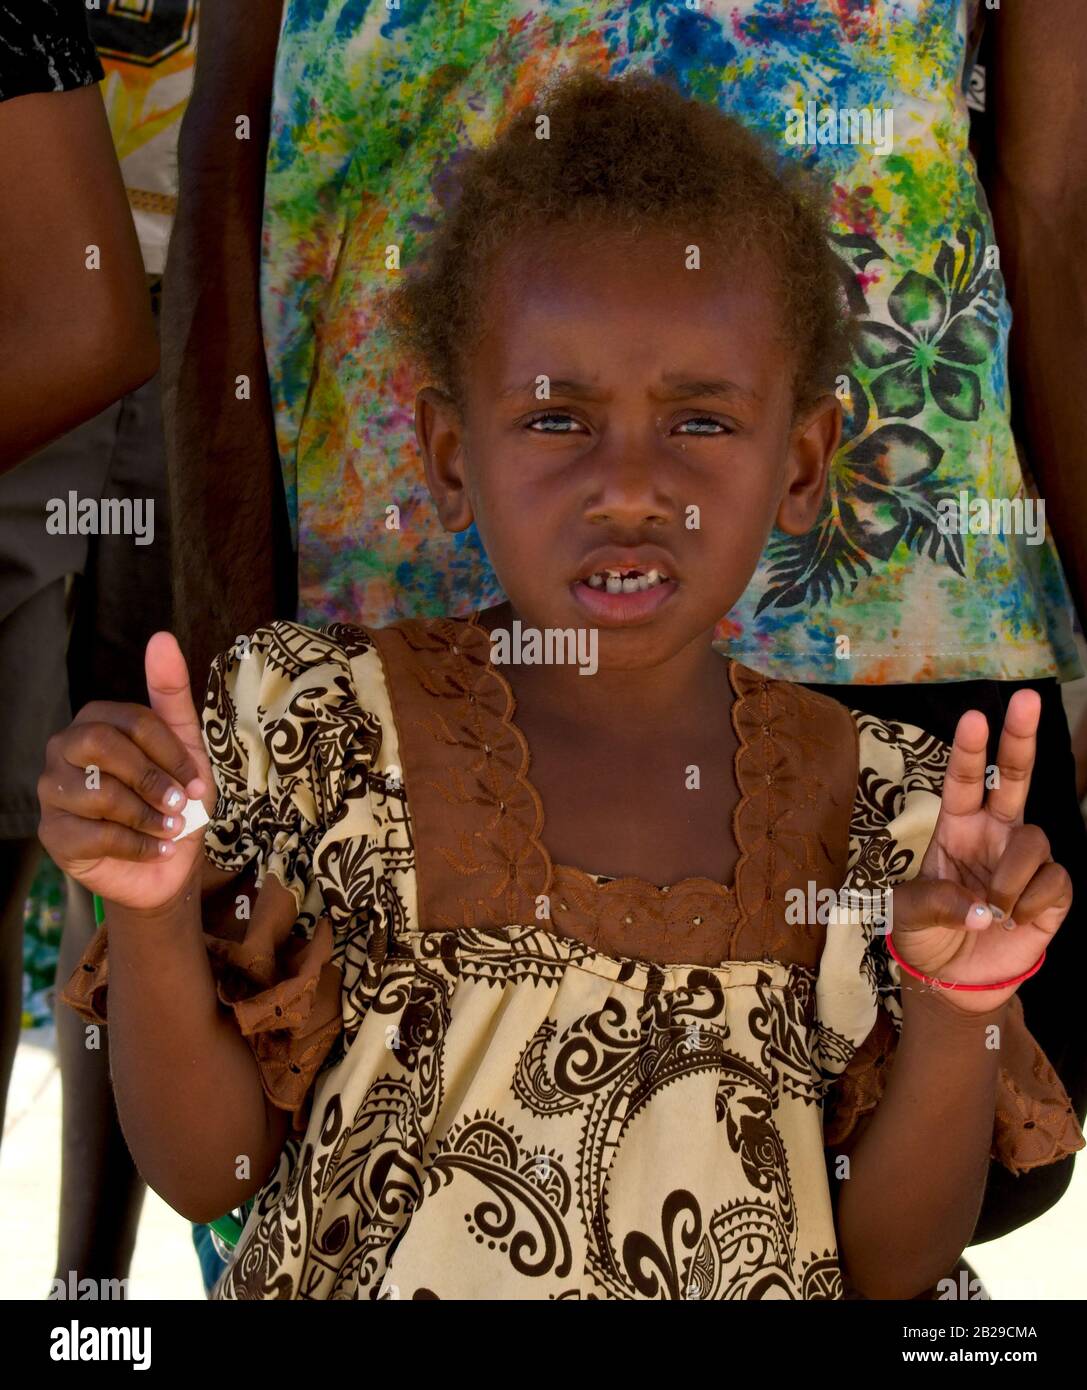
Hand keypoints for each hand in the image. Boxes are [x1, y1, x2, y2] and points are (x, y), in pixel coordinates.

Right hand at [37, 632, 214, 911]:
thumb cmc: (174, 798)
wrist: (168, 863)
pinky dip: (138, 845)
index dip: (171, 752)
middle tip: (180, 804)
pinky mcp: (53, 834)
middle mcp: (64, 750)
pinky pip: (95, 836)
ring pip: (98, 794)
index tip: (197, 781)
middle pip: (104, 746)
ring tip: (171, 829)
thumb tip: (162, 638)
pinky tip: (157, 848)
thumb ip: (171, 693)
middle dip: (152, 778)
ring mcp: (52, 791)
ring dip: (148, 816)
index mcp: (95, 721)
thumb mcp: (184, 745)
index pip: (132, 720)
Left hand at [890, 690, 1070, 1014]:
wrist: (953, 978)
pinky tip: (1015, 920)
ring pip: (1034, 840)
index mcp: (956, 827)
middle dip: (1020, 737)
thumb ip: (932, 904)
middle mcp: (994, 833)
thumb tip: (979, 907)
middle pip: (1014, 776)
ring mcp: (1024, 859)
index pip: (965, 779)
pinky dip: (1032, 902)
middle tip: (1024, 699)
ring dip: (1011, 877)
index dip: (970, 749)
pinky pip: (1054, 881)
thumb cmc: (925, 934)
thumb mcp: (906, 916)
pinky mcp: (1051, 891)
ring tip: (992, 909)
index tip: (974, 716)